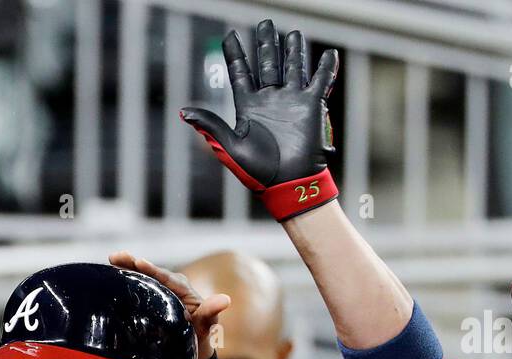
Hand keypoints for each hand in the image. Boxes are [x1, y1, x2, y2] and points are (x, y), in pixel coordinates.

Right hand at [109, 251, 229, 358]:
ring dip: (126, 268)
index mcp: (183, 288)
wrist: (193, 348)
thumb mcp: (207, 325)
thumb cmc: (202, 336)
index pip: (166, 277)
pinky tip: (108, 276)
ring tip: (111, 259)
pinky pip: (137, 287)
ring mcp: (159, 290)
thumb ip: (211, 312)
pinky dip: (124, 281)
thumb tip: (225, 300)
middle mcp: (170, 285)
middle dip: (133, 263)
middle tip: (116, 256)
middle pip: (151, 272)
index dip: (152, 269)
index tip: (138, 262)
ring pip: (141, 277)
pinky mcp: (151, 298)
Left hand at [180, 21, 338, 220]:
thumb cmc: (258, 171)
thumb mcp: (230, 147)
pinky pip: (320, 81)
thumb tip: (182, 112)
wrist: (288, 184)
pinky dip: (325, 67)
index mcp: (249, 107)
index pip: (240, 73)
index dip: (235, 54)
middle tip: (265, 22)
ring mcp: (292, 101)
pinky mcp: (311, 106)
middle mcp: (270, 100)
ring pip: (292, 67)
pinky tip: (329, 54)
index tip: (230, 36)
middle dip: (266, 43)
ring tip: (292, 32)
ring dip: (292, 50)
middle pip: (267, 63)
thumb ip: (210, 125)